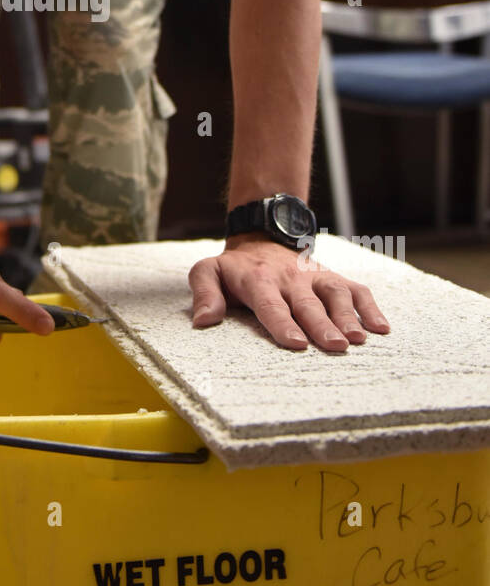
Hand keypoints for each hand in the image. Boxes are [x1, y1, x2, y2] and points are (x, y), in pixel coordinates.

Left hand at [188, 233, 389, 350]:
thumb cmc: (234, 269)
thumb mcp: (208, 272)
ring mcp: (315, 277)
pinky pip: (355, 289)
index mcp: (258, 280)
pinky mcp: (333, 277)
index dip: (283, 323)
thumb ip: (204, 293)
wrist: (261, 239)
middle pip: (307, 302)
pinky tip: (382, 328)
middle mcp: (290, 278)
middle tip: (335, 346)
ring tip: (359, 340)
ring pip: (335, 293)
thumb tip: (203, 321)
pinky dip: (370, 307)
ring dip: (348, 316)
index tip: (296, 344)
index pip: (271, 304)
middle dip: (322, 324)